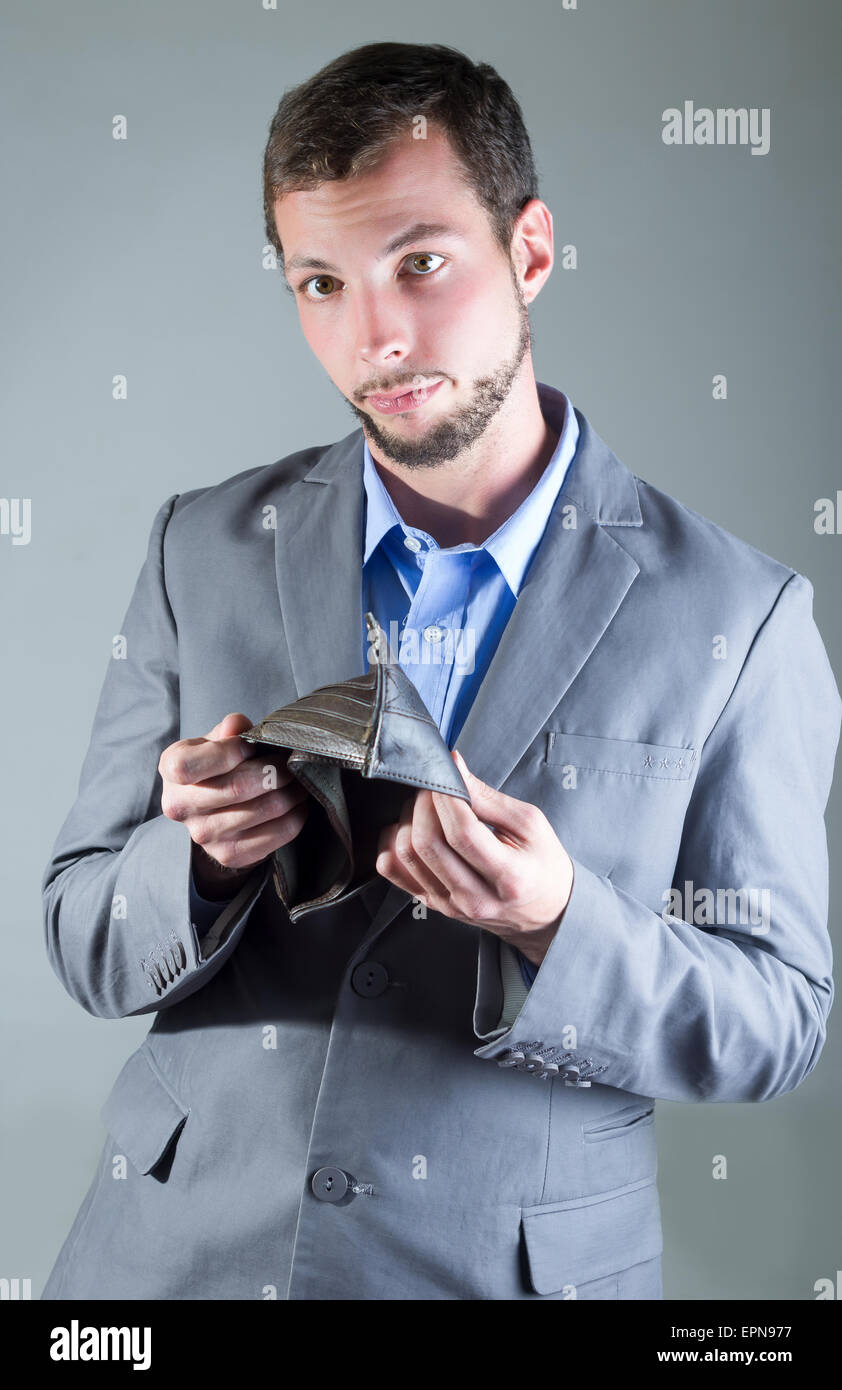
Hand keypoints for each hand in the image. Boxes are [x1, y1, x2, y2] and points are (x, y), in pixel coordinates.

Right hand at [159, 712, 309, 898]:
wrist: (213, 809)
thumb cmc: (216, 764)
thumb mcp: (216, 740)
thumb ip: (227, 730)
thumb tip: (237, 725)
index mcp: (171, 770)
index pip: (189, 766)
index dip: (227, 753)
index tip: (251, 746)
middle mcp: (180, 806)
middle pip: (235, 788)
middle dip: (273, 772)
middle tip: (291, 762)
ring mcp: (203, 835)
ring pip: (261, 811)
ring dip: (289, 793)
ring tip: (299, 780)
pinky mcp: (229, 854)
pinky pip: (275, 835)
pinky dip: (294, 816)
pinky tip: (296, 805)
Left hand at [375, 749, 573, 965]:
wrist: (545, 911)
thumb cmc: (542, 864)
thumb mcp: (531, 825)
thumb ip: (490, 799)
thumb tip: (455, 770)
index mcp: (508, 877)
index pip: (462, 833)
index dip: (446, 797)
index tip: (446, 773)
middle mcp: (475, 897)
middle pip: (428, 844)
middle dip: (423, 804)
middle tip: (434, 787)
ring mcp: (450, 905)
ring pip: (406, 855)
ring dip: (407, 819)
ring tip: (425, 806)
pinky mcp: (432, 905)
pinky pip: (394, 872)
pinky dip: (393, 843)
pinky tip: (408, 828)